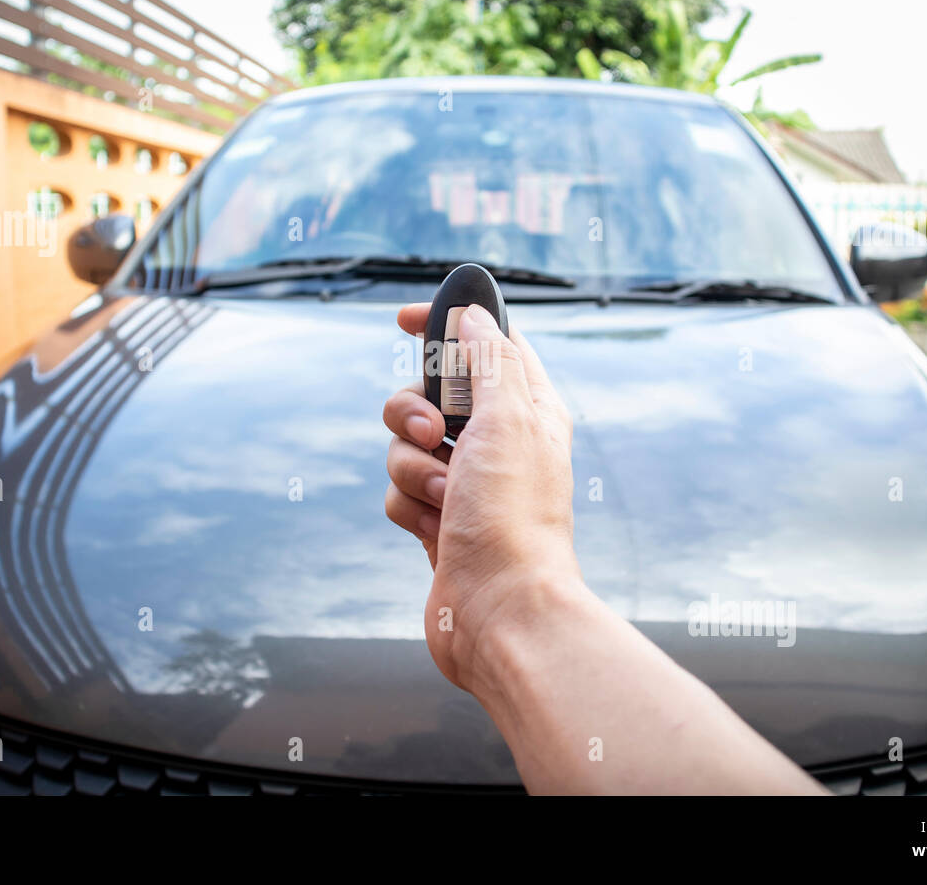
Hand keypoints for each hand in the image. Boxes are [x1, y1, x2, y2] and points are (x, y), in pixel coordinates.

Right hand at [383, 303, 581, 691]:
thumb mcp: (506, 418)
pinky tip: (435, 530)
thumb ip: (487, 360)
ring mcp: (466, 483)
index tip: (402, 319)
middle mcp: (497, 442)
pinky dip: (408, 506)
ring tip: (443, 498)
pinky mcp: (437, 519)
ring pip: (404, 444)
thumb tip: (474, 317)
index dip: (445, 325)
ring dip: (412, 467)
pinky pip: (399, 490)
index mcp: (527, 409)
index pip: (486, 343)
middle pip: (428, 393)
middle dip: (413, 411)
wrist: (499, 610)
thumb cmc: (511, 516)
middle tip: (436, 434)